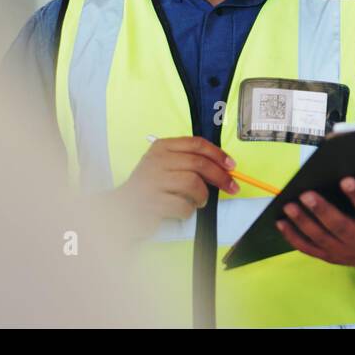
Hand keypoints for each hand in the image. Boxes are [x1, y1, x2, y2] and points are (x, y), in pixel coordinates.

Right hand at [105, 137, 238, 239]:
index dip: (218, 154)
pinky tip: (182, 210)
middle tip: (231, 187)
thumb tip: (224, 168)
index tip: (232, 166)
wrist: (122, 207)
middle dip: (220, 177)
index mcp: (161, 147)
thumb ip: (190, 161)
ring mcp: (153, 181)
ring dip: (202, 196)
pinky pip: (184, 206)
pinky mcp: (153, 202)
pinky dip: (189, 211)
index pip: (196, 144)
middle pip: (199, 164)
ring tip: (197, 201)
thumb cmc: (150, 187)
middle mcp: (156, 161)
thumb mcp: (165, 165)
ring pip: (194, 184)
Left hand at [276, 166, 354, 274]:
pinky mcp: (330, 256)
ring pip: (320, 237)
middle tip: (306, 194)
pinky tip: (281, 223)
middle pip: (339, 226)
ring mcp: (343, 250)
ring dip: (303, 223)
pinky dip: (294, 238)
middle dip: (322, 211)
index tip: (345, 179)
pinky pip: (310, 248)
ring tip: (289, 206)